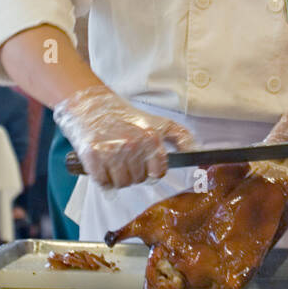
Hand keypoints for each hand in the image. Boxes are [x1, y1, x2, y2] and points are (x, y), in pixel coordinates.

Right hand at [53, 85, 195, 188]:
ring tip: (112, 158)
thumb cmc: (124, 115)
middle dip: (132, 172)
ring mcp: (112, 151)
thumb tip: (196, 151)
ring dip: (117, 177)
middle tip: (123, 155)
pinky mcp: (93, 156)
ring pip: (121, 184)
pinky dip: (101, 178)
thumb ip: (180, 136)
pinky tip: (100, 163)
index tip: (142, 162)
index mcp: (150, 138)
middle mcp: (133, 145)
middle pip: (138, 180)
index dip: (150, 171)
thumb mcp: (157, 121)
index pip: (157, 173)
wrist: (90, 104)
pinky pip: (102, 183)